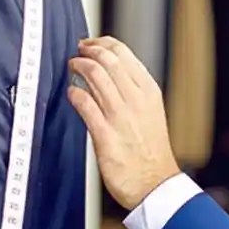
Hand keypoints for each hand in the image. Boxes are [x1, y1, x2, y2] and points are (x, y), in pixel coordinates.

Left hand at [67, 36, 181, 209]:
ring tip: (72, 68)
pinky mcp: (106, 136)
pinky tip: (71, 93)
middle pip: (107, 59)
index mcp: (148, 91)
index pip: (122, 52)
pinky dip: (75, 93)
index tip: (89, 43)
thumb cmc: (151, 151)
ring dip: (78, 66)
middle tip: (77, 53)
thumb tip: (107, 71)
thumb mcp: (149, 111)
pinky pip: (85, 104)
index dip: (101, 43)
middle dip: (87, 51)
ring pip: (95, 75)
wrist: (156, 185)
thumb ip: (130, 91)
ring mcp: (121, 117)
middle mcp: (136, 99)